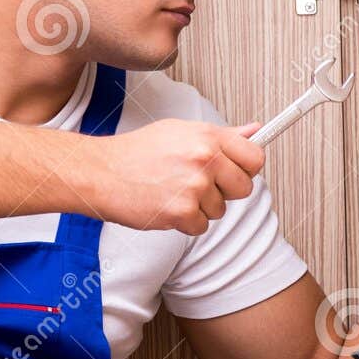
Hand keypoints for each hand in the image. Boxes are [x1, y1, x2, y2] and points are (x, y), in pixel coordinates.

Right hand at [83, 118, 265, 234]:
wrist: (102, 172)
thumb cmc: (138, 152)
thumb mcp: (180, 132)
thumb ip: (222, 136)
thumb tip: (255, 131)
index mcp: (207, 136)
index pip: (255, 157)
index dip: (247, 169)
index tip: (237, 172)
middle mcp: (204, 159)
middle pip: (244, 188)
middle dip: (225, 192)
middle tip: (198, 185)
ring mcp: (194, 187)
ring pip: (220, 210)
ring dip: (200, 208)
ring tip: (174, 192)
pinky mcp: (182, 212)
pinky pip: (201, 227)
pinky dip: (185, 223)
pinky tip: (167, 205)